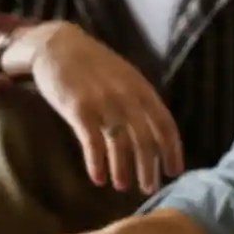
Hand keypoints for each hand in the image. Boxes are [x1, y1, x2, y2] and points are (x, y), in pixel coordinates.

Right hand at [11, 21, 183, 192]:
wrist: (58, 45)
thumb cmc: (95, 66)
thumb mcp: (126, 79)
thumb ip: (141, 102)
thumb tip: (155, 132)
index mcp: (143, 90)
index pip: (166, 125)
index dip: (172, 150)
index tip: (175, 171)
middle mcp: (128, 97)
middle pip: (146, 139)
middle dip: (149, 167)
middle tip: (149, 188)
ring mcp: (104, 103)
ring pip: (121, 144)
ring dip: (124, 169)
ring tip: (124, 187)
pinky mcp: (79, 109)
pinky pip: (92, 142)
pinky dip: (97, 163)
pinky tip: (98, 178)